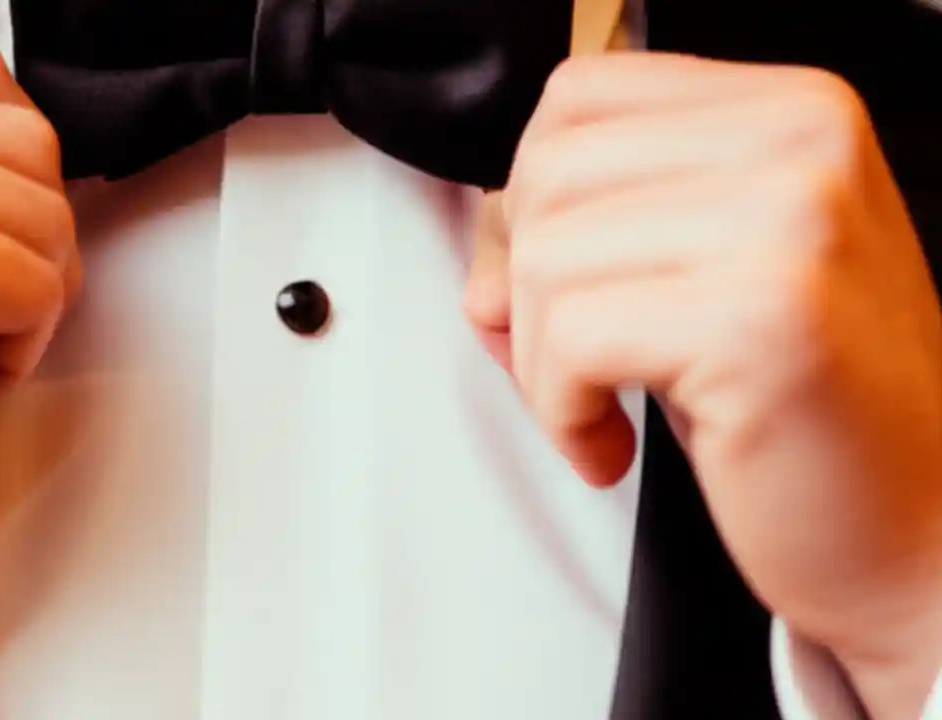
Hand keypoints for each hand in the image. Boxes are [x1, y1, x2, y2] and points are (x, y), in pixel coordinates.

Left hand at [466, 52, 941, 717]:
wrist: (915, 527)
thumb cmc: (806, 407)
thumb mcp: (701, 272)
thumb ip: (599, 223)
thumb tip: (483, 257)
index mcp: (791, 110)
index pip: (578, 98)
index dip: (528, 200)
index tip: (550, 283)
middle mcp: (800, 143)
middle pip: (547, 174)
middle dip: (520, 289)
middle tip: (565, 365)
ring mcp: (787, 223)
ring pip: (543, 255)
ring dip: (539, 361)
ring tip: (599, 409)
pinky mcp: (759, 318)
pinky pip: (567, 337)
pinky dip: (561, 411)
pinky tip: (613, 446)